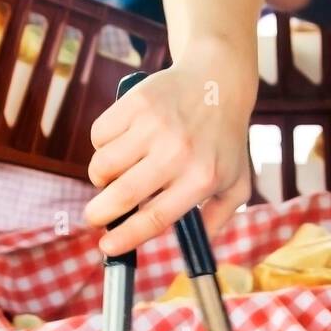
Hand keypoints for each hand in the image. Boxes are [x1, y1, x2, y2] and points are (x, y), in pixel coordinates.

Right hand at [84, 46, 255, 254]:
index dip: (126, 237)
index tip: (107, 247)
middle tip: (94, 217)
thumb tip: (194, 249)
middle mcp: (178, 152)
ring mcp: (156, 125)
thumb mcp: (236, 183)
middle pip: (121, 195)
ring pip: (103, 165)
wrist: (218, 80)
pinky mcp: (137, 102)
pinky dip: (102, 144)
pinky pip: (99, 135)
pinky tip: (120, 142)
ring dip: (100, 178)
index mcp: (202, 179)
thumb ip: (218, 218)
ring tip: (113, 174)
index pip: (156, 218)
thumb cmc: (223, 140)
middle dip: (98, 214)